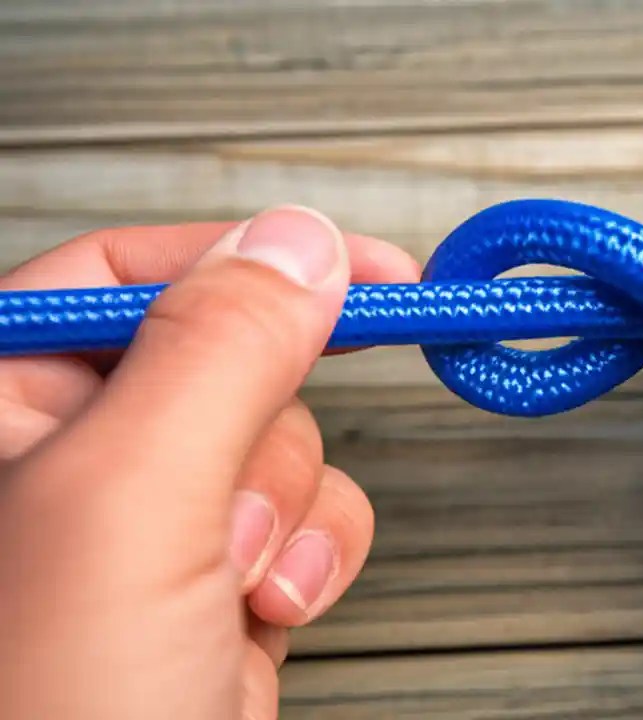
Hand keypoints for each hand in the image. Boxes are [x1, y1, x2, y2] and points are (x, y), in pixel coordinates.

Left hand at [0, 208, 420, 718]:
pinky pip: (297, 525)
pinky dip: (311, 560)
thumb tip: (299, 242)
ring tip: (243, 587)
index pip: (123, 273)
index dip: (245, 257)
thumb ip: (218, 351)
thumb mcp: (131, 506)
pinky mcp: (207, 596)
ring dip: (289, 516)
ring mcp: (139, 538)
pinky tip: (272, 613)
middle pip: (222, 367)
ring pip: (275, 450)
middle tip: (228, 519)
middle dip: (260, 445)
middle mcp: (59, 467)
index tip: (363, 263)